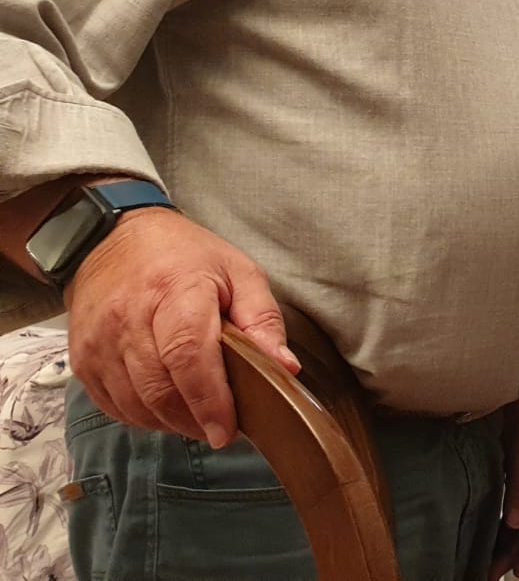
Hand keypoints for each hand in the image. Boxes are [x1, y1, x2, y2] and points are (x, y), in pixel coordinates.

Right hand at [66, 206, 296, 448]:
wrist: (113, 241)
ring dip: (171, 422)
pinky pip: (114, 407)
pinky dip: (144, 417)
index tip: (227, 430)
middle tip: (221, 428)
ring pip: (136, 405)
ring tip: (199, 417)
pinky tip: (168, 408)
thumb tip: (284, 369)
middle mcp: (128, 318)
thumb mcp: (239, 273)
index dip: (209, 400)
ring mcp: (98, 342)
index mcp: (174, 290)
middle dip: (195, 420)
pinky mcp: (81, 360)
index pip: (188, 355)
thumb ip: (263, 321)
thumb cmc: (185, 258)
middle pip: (160, 389)